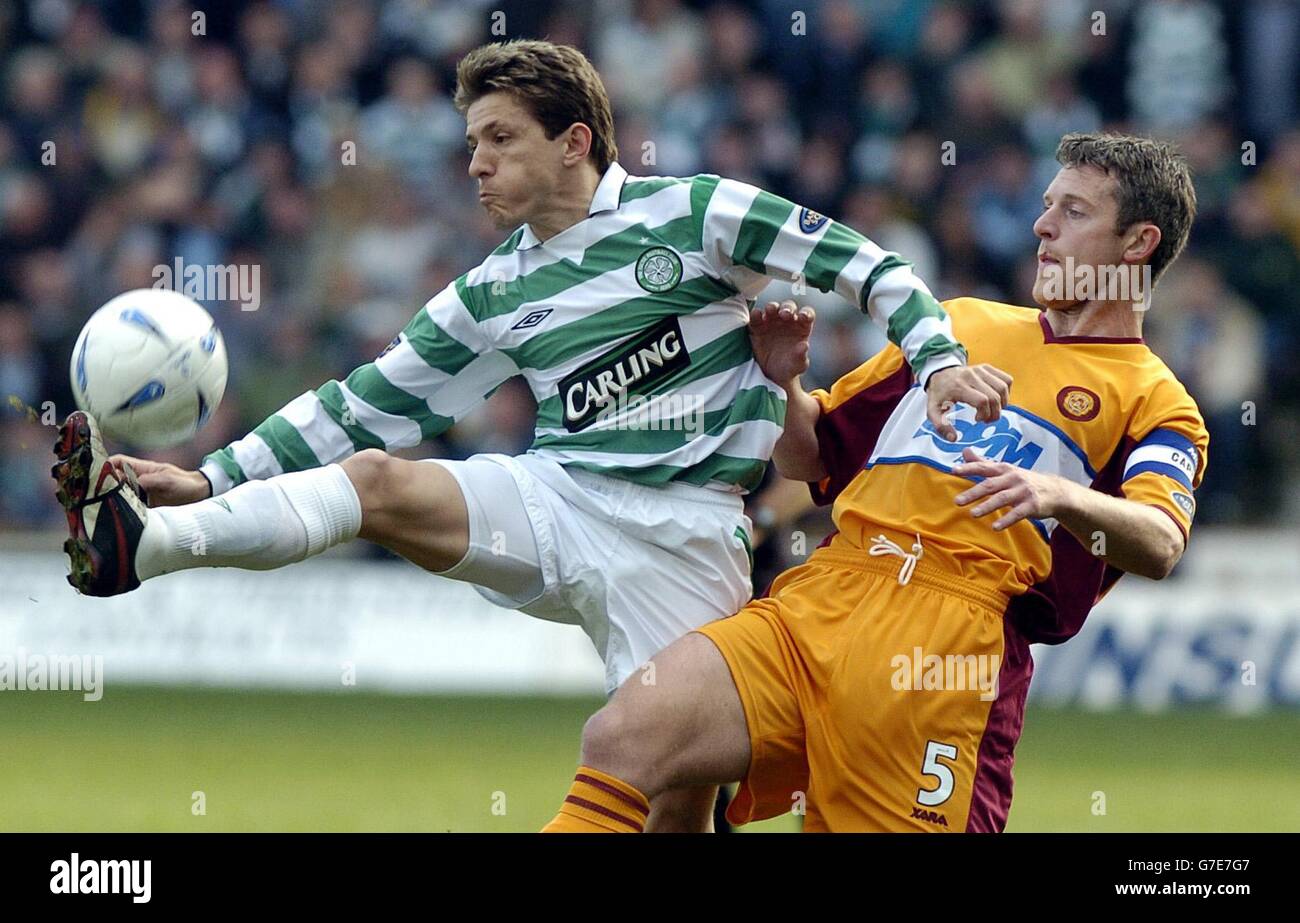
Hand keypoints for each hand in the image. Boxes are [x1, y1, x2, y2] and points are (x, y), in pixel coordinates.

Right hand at [107, 454, 211, 506]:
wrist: (200, 496)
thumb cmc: (185, 483)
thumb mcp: (167, 479)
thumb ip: (149, 480)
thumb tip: (132, 485)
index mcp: (141, 469)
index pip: (117, 462)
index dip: (105, 465)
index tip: (97, 473)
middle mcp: (137, 481)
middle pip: (113, 480)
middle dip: (104, 485)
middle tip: (98, 494)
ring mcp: (140, 494)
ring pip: (119, 494)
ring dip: (112, 499)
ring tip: (106, 506)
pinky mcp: (144, 507)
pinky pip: (129, 508)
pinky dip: (124, 511)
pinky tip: (120, 517)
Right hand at [749, 299, 814, 386]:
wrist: (772, 376)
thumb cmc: (789, 368)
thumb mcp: (797, 365)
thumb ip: (801, 356)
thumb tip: (805, 346)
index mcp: (801, 327)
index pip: (807, 315)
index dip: (806, 313)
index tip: (803, 317)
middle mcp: (787, 321)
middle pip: (789, 307)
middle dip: (787, 308)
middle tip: (785, 314)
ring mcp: (771, 322)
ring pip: (772, 308)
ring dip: (772, 307)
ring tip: (770, 310)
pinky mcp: (757, 327)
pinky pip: (756, 317)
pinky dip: (755, 315)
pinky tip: (756, 315)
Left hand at [926, 364, 1012, 440]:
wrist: (939, 373)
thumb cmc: (939, 394)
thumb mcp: (933, 411)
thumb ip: (941, 426)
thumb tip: (953, 438)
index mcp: (959, 387)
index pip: (982, 401)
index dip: (984, 414)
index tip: (977, 419)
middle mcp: (971, 376)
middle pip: (994, 396)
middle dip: (994, 412)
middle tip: (987, 419)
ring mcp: (980, 370)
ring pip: (1003, 387)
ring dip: (1003, 403)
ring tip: (993, 410)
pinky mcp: (987, 368)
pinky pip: (1006, 379)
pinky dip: (1006, 391)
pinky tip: (997, 398)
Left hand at [952, 447, 1069, 530]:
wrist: (1054, 491)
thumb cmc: (1023, 481)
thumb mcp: (1004, 470)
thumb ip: (983, 463)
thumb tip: (964, 450)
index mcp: (1004, 469)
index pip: (983, 467)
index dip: (968, 468)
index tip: (953, 470)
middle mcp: (1013, 478)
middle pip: (990, 485)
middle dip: (973, 493)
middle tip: (957, 501)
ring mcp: (1023, 491)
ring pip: (1002, 498)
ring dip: (987, 506)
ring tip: (973, 514)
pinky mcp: (1032, 505)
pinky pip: (1018, 513)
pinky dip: (1006, 519)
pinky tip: (995, 527)